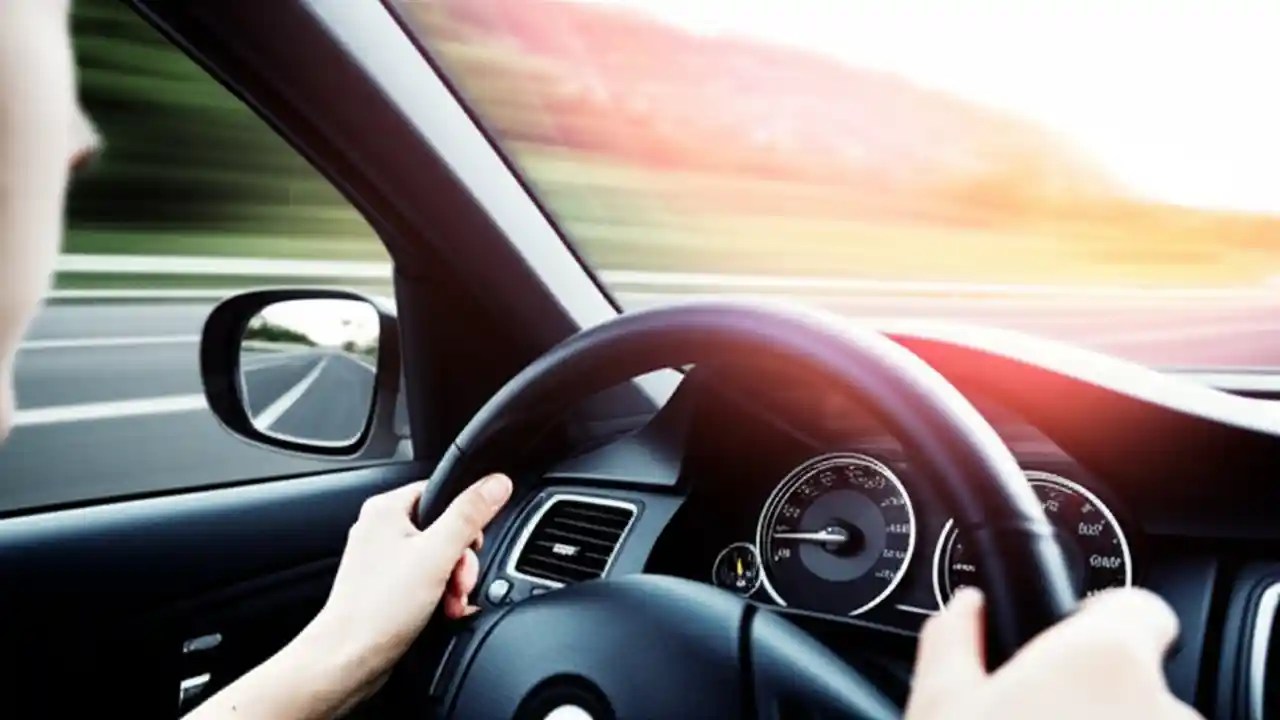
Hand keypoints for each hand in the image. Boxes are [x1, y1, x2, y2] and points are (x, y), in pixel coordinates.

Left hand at [186, 473, 512, 718]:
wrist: (348, 660)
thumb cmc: (378, 609)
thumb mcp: (437, 554)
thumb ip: (469, 515)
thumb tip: (497, 483)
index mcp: (387, 509)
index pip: (442, 493)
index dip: (466, 520)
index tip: (471, 546)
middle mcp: (381, 530)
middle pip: (444, 530)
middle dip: (461, 562)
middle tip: (458, 582)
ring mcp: (383, 561)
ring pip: (438, 559)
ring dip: (454, 582)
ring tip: (451, 603)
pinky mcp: (387, 588)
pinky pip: (426, 581)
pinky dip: (440, 595)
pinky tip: (444, 611)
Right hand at [906, 587, 1201, 719]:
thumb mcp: (939, 703)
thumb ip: (953, 637)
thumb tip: (963, 607)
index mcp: (1105, 660)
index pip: (1139, 607)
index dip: (1099, 619)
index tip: (1067, 642)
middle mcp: (1166, 709)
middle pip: (1135, 679)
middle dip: (1093, 693)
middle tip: (1035, 717)